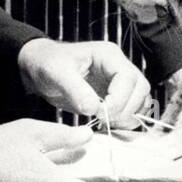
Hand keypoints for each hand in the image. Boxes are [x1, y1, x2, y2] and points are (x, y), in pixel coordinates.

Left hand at [17, 38, 150, 126]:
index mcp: (108, 55)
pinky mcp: (115, 95)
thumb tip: (94, 109)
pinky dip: (126, 120)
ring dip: (129, 115)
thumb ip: (75, 90)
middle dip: (126, 108)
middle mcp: (118, 66)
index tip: (100, 113)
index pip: (128, 77)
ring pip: (141, 99)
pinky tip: (108, 125)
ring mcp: (118, 81)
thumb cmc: (47, 64)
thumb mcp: (57, 73)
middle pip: (141, 88)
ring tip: (107, 124)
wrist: (40, 69)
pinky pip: (132, 109)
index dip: (119, 98)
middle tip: (105, 121)